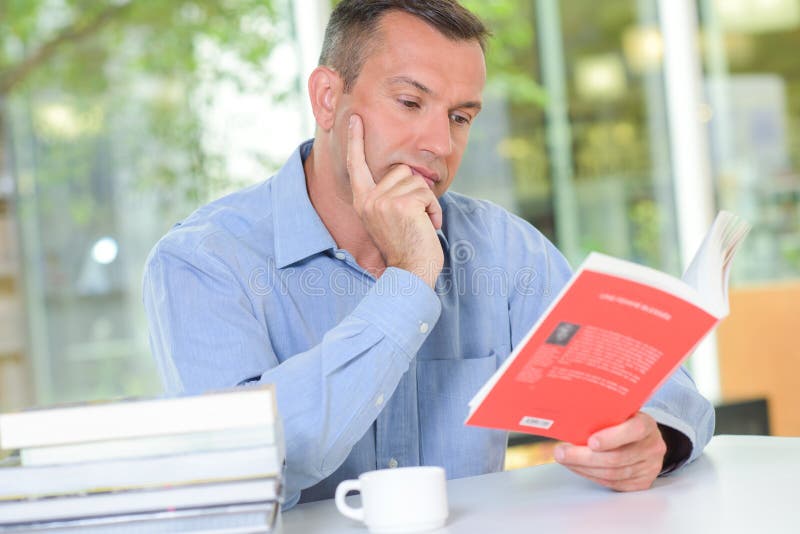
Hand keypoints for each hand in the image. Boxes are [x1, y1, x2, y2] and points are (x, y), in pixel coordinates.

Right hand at [347, 114, 443, 287]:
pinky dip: (434, 210)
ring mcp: (383, 201)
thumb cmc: (406, 247)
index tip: (356, 118)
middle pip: (402, 170)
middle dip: (417, 191)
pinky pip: (427, 193)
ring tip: (421, 224)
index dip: (356, 140)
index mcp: (363, 201)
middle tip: (416, 218)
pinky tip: (428, 227)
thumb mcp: (390, 217)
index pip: (356, 165)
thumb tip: (406, 172)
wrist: (410, 273)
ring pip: (417, 181)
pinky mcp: (402, 204)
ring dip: (427, 202)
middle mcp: (369, 200)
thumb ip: (390, 195)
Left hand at [553, 412, 666, 490]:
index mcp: (647, 424)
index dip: (612, 438)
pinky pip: (613, 483)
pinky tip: (577, 467)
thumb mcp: (620, 412)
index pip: (634, 430)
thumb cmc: (626, 423)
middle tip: (562, 452)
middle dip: (584, 457)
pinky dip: (591, 475)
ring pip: (613, 474)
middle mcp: (652, 447)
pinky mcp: (642, 483)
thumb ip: (603, 414)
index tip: (590, 441)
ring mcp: (649, 467)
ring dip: (583, 468)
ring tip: (565, 460)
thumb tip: (571, 418)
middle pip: (617, 457)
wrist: (645, 439)